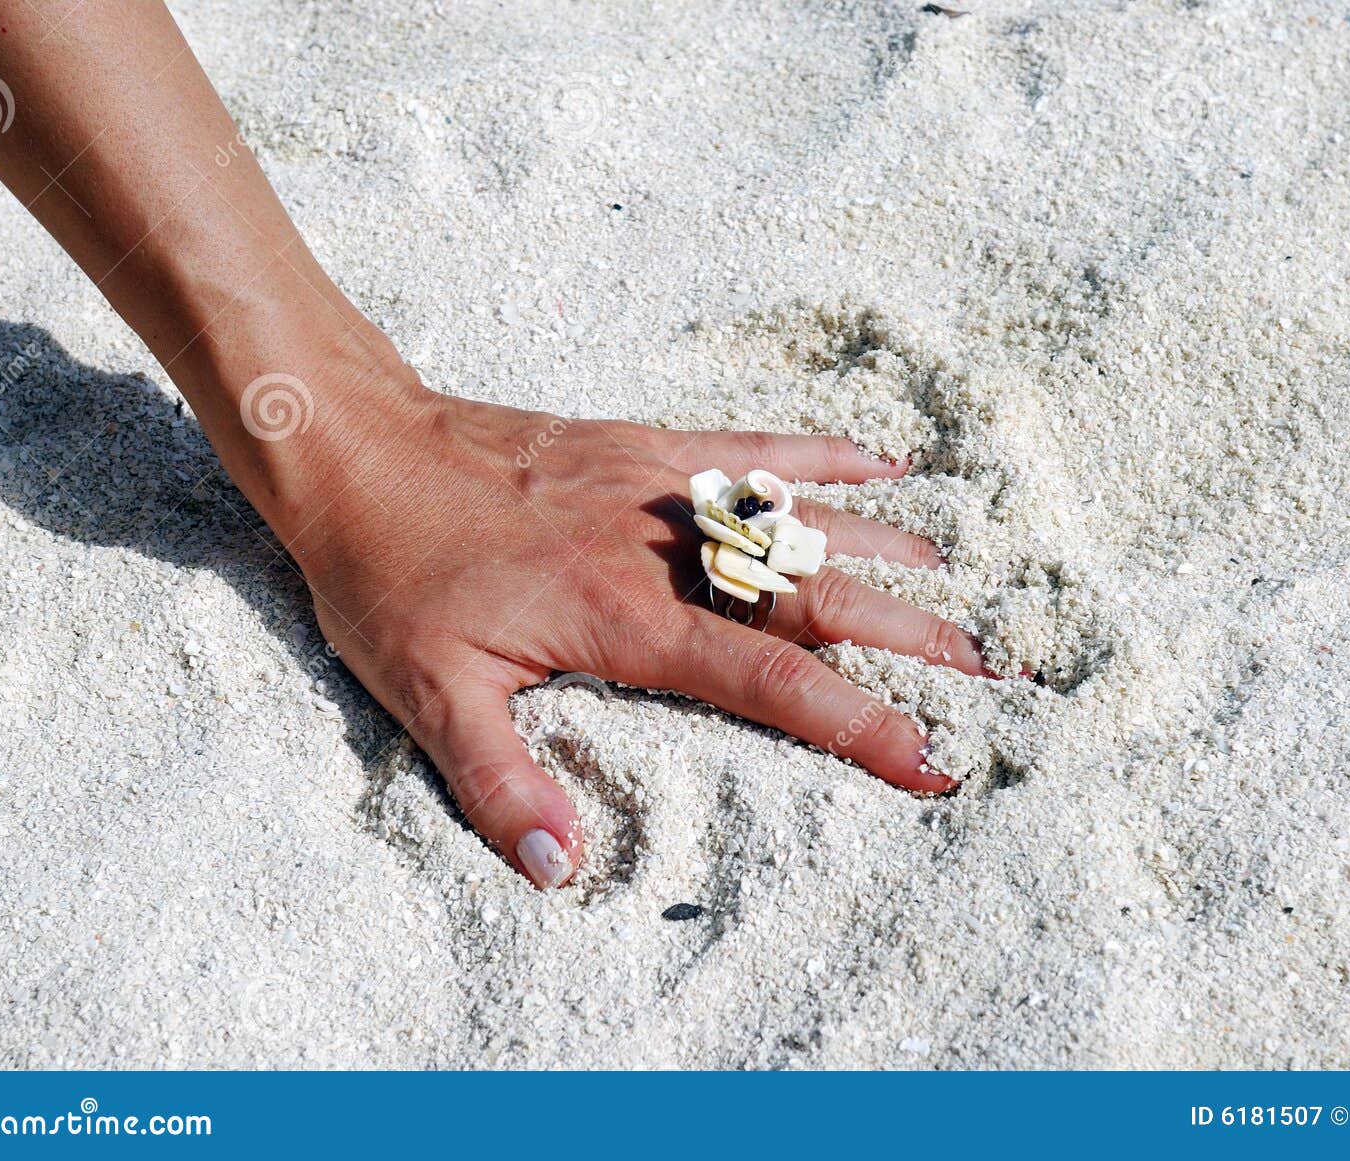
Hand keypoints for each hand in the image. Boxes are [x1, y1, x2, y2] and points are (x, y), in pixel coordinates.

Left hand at [268, 364, 989, 888]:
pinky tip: (885, 460)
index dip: (858, 724)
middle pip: (814, 597)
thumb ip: (499, 781)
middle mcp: (663, 550)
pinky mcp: (645, 446)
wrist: (356, 447)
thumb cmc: (389, 573)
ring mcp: (661, 488)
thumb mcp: (426, 692)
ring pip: (801, 521)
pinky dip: (824, 455)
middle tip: (993, 672)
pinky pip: (754, 447)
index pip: (770, 680)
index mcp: (624, 619)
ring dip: (889, 555)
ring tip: (963, 585)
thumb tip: (560, 869)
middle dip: (911, 640)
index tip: (929, 760)